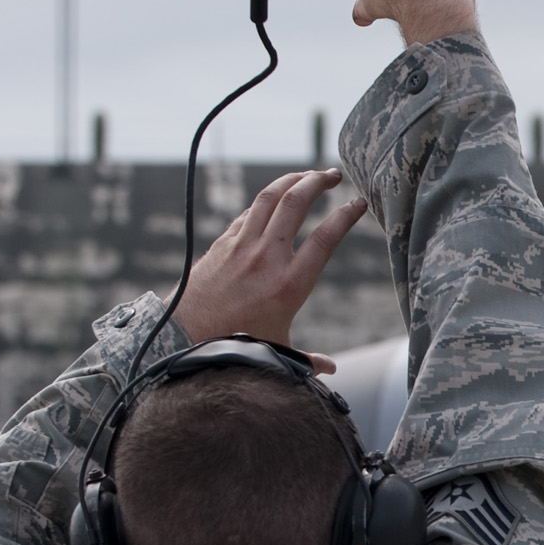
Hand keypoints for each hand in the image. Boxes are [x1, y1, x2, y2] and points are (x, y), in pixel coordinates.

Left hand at [172, 169, 366, 370]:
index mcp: (290, 283)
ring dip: (291, 180)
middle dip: (318, 182)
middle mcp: (267, 257)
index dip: (345, 216)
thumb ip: (308, 359)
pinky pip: (249, 212)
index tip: (359, 203)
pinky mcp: (223, 243)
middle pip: (296, 203)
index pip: (325, 239)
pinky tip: (275, 199)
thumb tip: (331, 370)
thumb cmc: (233, 345)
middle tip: (334, 175)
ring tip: (307, 174)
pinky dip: (265, 201)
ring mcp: (242, 246)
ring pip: (269, 198)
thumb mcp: (278, 351)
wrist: (184, 335)